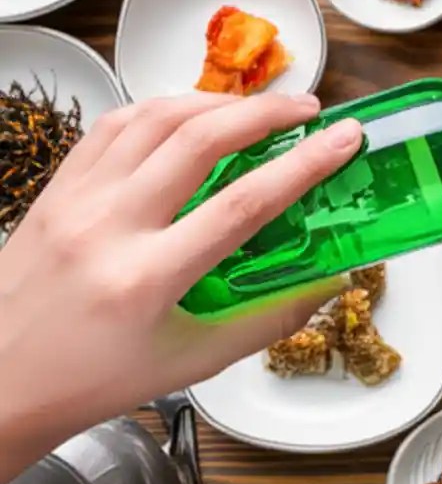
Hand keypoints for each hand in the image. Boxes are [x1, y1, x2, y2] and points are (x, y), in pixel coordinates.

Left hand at [0, 92, 360, 479]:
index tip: (343, 139)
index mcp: (146, 280)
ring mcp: (75, 201)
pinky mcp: (56, 188)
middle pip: (199, 140)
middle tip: (308, 110)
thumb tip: (325, 284)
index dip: (304, 166)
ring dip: (216, 102)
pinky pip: (114, 125)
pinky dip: (162, 108)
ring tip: (258, 109)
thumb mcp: (191, 363)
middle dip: (265, 113)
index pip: (242, 205)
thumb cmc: (92, 381)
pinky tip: (192, 115)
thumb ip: (267, 322)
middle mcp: (107, 228)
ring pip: (154, 118)